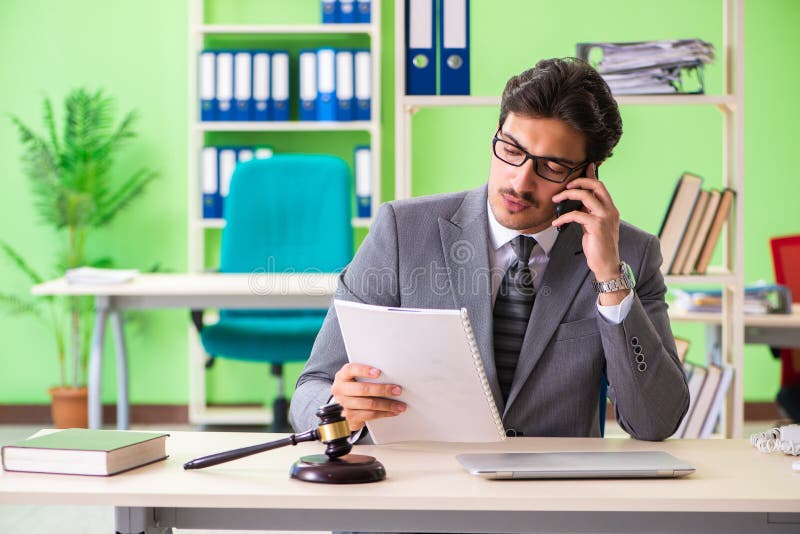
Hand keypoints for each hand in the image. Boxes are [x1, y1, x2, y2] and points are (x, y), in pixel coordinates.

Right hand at [331, 363, 405, 431]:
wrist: (343, 407)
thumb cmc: (354, 388)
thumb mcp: (355, 379)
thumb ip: (367, 376)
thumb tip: (390, 375)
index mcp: (342, 376)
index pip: (350, 370)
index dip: (364, 371)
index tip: (378, 372)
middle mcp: (341, 390)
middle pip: (363, 389)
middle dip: (383, 389)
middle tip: (397, 390)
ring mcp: (344, 405)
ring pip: (369, 404)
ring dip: (388, 405)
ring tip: (400, 405)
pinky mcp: (351, 417)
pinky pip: (370, 415)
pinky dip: (384, 413)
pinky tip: (393, 412)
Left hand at [551, 163, 620, 280]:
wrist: (607, 265)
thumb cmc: (599, 247)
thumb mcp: (594, 227)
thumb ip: (589, 214)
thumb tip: (578, 204)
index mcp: (610, 209)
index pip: (601, 187)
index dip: (591, 176)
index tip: (584, 167)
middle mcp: (610, 210)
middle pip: (596, 186)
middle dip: (579, 181)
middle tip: (565, 185)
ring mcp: (605, 217)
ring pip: (585, 196)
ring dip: (567, 195)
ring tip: (556, 200)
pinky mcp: (597, 226)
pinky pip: (576, 214)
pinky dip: (563, 217)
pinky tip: (556, 222)